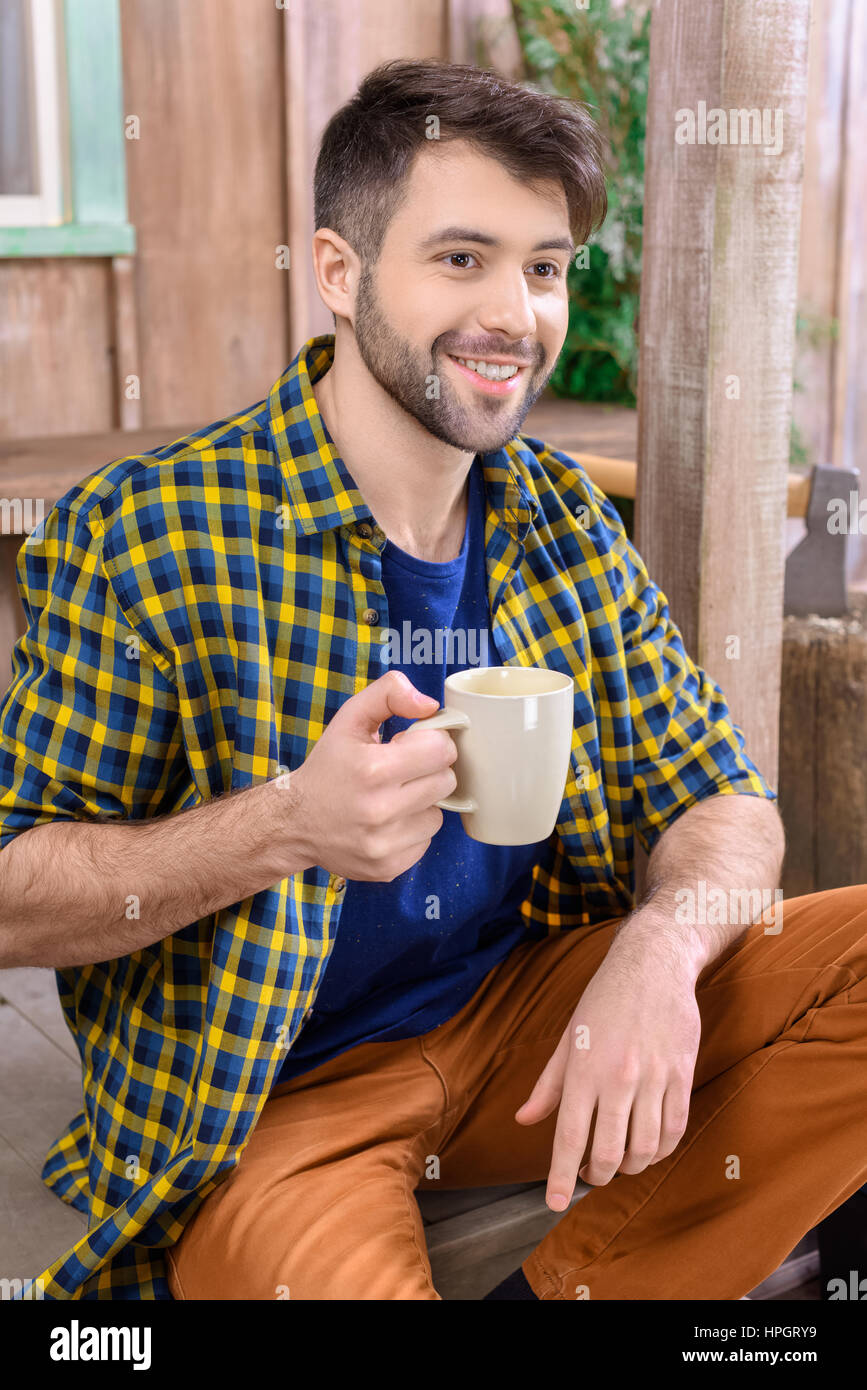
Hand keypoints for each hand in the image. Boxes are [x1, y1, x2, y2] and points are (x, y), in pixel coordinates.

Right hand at [290, 670, 458, 881]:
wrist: (294, 822)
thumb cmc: (328, 767)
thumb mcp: (350, 719)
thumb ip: (390, 693)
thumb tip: (429, 705)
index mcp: (373, 769)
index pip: (441, 750)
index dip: (432, 742)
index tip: (414, 745)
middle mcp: (380, 810)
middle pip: (446, 781)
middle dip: (430, 771)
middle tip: (404, 771)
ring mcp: (384, 844)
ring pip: (439, 815)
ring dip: (423, 803)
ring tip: (394, 797)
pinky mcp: (387, 867)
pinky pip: (425, 841)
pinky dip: (412, 830)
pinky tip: (388, 822)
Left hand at [514, 932, 700, 1210]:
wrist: (653, 963)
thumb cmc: (604, 1000)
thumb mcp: (568, 1037)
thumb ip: (548, 1085)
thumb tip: (523, 1120)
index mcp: (584, 1069)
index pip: (570, 1136)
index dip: (561, 1176)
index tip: (555, 1203)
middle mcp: (619, 1078)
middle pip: (610, 1152)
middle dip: (598, 1175)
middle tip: (590, 1173)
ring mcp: (655, 1078)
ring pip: (645, 1148)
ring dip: (630, 1167)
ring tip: (619, 1161)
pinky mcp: (682, 1075)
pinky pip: (674, 1129)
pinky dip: (660, 1150)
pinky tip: (648, 1148)